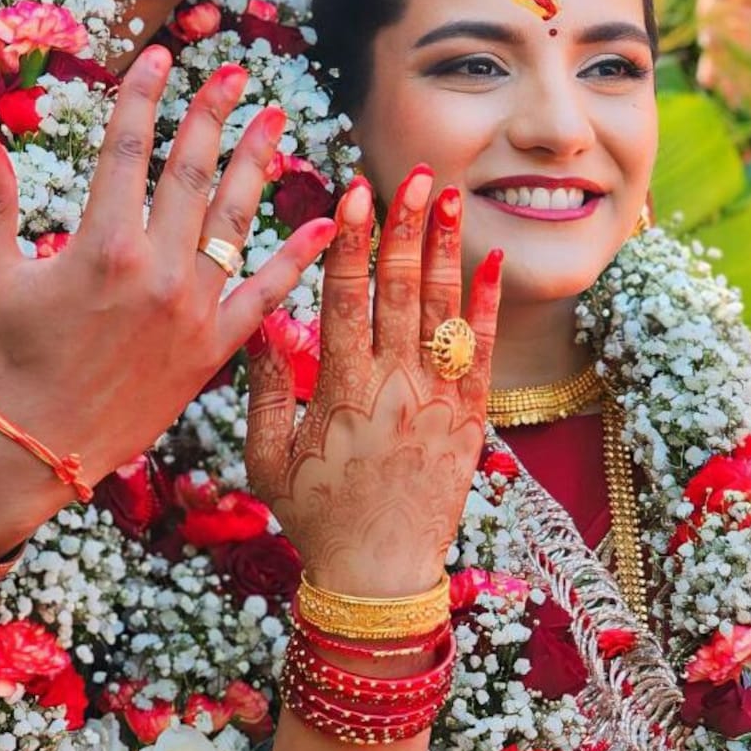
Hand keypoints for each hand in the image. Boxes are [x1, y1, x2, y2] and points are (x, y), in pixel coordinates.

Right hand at [0, 46, 335, 555]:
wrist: (36, 448)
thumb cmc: (3, 360)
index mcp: (102, 244)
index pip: (129, 150)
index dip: (144, 96)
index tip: (160, 56)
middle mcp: (156, 270)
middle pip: (191, 172)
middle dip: (214, 114)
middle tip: (235, 72)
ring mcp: (192, 309)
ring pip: (235, 221)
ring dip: (259, 165)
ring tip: (277, 120)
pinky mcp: (213, 348)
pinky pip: (265, 295)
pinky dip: (296, 260)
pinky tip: (322, 226)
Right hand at [246, 168, 501, 598]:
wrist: (379, 576)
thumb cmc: (314, 518)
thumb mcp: (268, 456)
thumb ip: (266, 385)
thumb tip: (260, 318)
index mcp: (340, 390)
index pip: (348, 297)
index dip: (354, 240)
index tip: (357, 191)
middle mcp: (394, 386)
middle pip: (402, 290)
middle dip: (409, 226)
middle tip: (416, 174)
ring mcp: (437, 400)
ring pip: (443, 310)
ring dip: (447, 248)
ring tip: (451, 196)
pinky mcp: (469, 419)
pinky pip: (482, 351)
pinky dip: (487, 305)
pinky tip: (490, 259)